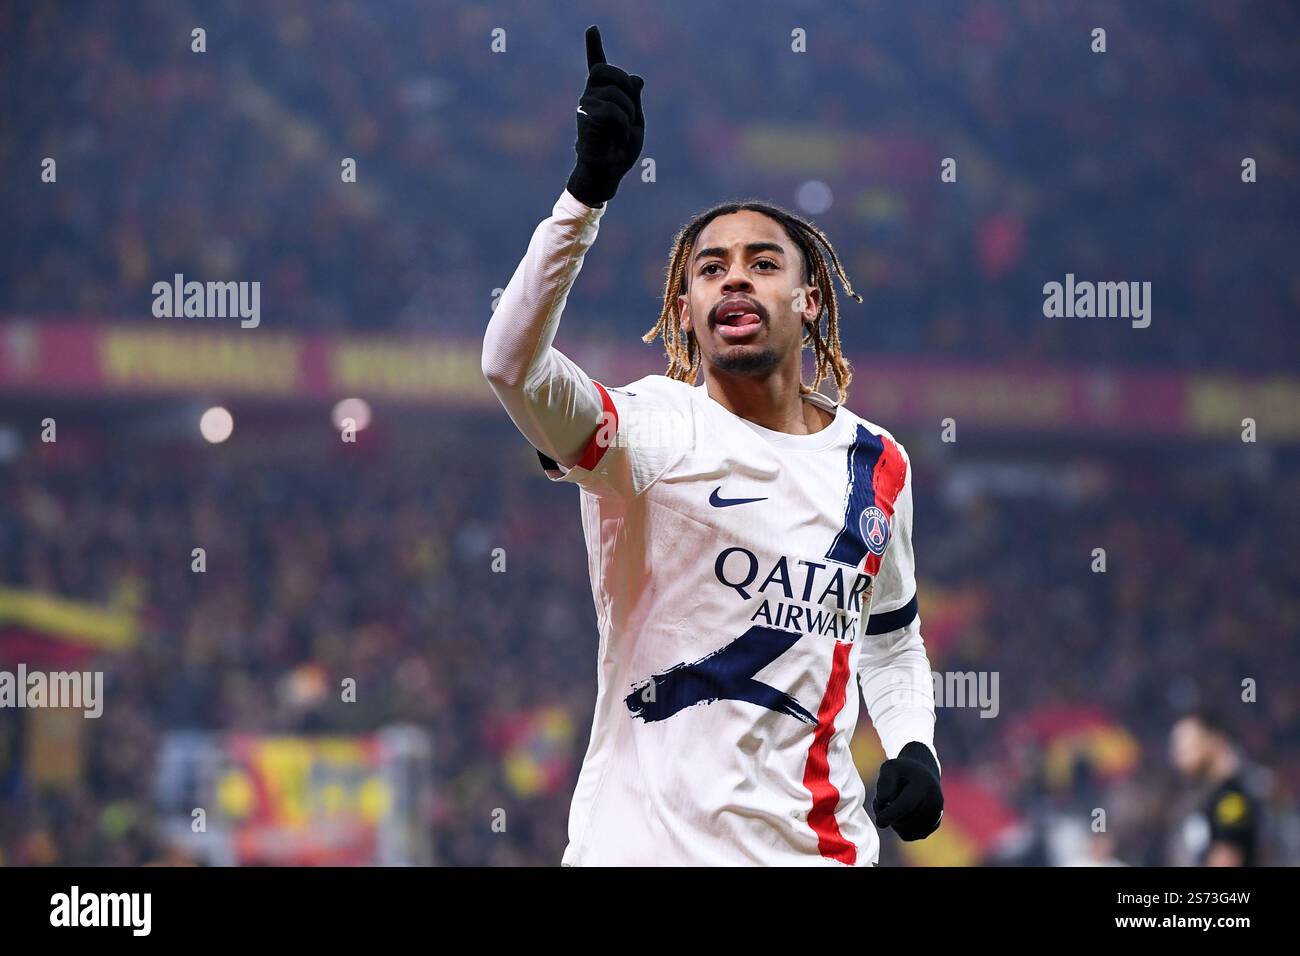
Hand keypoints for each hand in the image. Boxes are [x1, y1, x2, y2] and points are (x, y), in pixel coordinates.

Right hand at [565, 25, 645, 206]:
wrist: (609, 172)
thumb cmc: (620, 149)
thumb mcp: (635, 121)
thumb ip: (635, 100)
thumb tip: (637, 78)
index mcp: (604, 95)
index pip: (598, 66)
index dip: (594, 47)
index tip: (593, 28)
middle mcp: (590, 96)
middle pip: (605, 70)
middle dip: (623, 83)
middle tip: (631, 108)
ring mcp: (585, 106)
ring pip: (614, 93)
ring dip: (628, 113)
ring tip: (624, 131)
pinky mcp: (584, 119)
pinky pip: (611, 111)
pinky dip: (622, 125)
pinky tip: (618, 138)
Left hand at [872, 741, 943, 840]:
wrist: (922, 776)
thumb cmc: (902, 772)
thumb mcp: (889, 768)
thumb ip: (885, 780)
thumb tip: (884, 799)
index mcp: (924, 784)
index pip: (907, 805)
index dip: (891, 814)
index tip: (879, 822)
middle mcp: (935, 801)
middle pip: (904, 820)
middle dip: (887, 814)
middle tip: (882, 799)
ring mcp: (936, 816)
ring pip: (905, 830)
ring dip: (892, 821)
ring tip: (891, 804)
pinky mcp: (931, 827)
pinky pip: (907, 835)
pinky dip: (899, 827)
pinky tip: (899, 813)